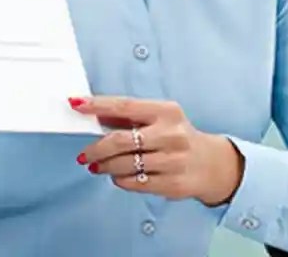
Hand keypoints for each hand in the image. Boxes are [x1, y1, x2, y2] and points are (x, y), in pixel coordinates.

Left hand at [71, 96, 243, 205]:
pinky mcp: (172, 183)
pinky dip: (119, 179)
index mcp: (166, 112)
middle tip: (84, 154)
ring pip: (125, 165)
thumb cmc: (177, 136)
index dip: (97, 105)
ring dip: (105, 166)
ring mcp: (173, 161)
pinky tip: (117, 175)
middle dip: (96, 148)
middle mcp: (171, 134)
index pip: (125, 106)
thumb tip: (93, 115)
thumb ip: (130, 117)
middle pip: (121, 140)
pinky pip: (134, 182)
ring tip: (98, 165)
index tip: (76, 104)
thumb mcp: (160, 118)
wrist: (211, 164)